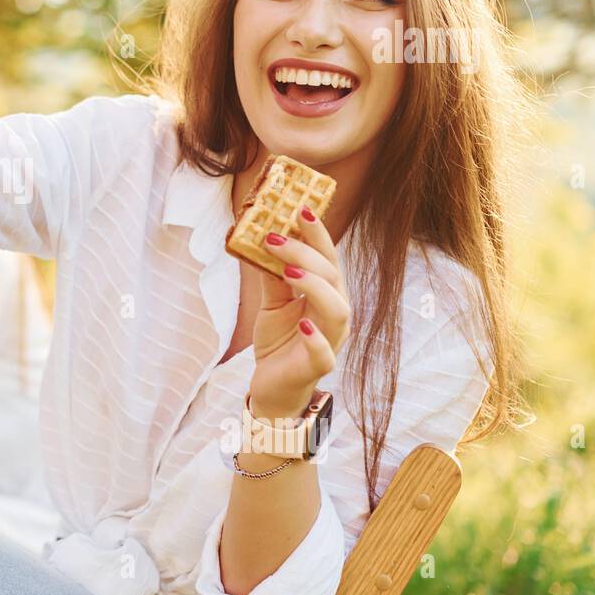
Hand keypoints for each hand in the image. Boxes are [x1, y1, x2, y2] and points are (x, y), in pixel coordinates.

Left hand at [247, 206, 350, 420]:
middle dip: (305, 253)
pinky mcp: (316, 366)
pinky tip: (303, 323)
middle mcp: (335, 313)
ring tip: (289, 271)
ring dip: (314, 286)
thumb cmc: (279, 341)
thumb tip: (258, 237)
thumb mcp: (272, 302)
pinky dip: (316, 337)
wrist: (273, 386)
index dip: (317, 234)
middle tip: (275, 236)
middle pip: (332, 277)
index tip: (299, 208)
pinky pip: (324, 353)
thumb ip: (271, 274)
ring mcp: (330, 340)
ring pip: (337, 309)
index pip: (327, 258)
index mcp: (327, 293)